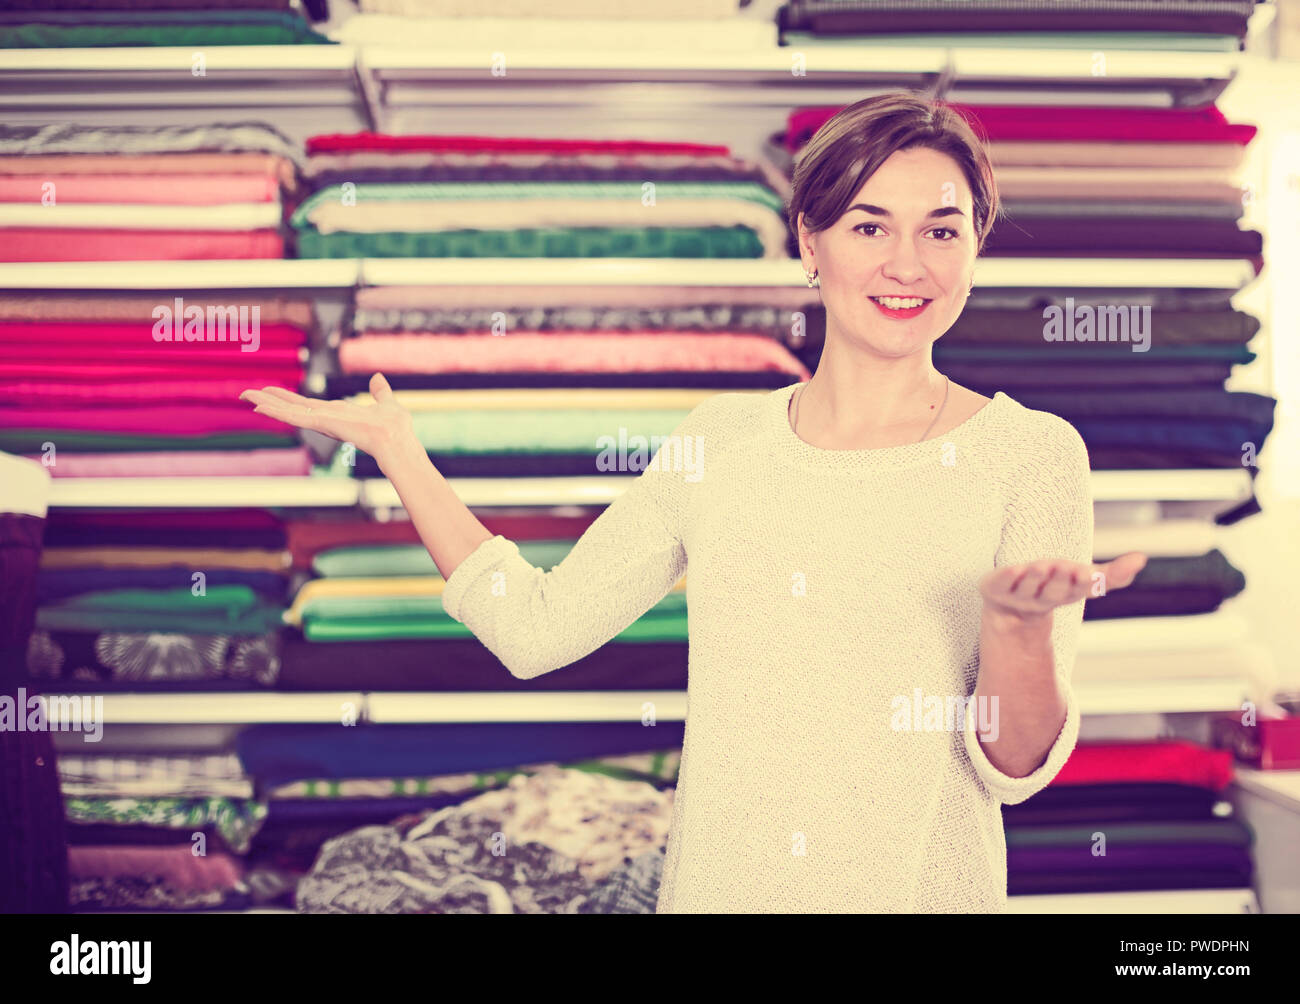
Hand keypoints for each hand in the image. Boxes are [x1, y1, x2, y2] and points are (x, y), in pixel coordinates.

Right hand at [239, 372, 415, 467]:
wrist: (397, 441)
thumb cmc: (396, 428)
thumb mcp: (387, 403)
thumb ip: (380, 393)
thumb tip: (377, 378)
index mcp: (338, 413)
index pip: (308, 404)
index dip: (289, 398)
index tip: (272, 393)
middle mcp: (327, 417)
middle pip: (293, 406)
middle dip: (271, 400)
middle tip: (248, 393)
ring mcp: (323, 422)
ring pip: (289, 410)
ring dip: (267, 403)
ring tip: (246, 395)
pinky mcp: (322, 424)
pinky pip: (294, 417)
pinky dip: (277, 411)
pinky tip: (260, 407)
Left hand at [978, 551, 1147, 622]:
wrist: (1010, 610)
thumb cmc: (1053, 587)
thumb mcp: (1082, 580)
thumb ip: (1112, 574)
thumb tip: (1142, 558)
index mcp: (1066, 594)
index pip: (1078, 590)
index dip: (1084, 583)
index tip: (1090, 574)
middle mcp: (1043, 598)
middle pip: (1053, 592)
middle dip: (1060, 580)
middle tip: (1066, 568)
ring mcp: (1018, 596)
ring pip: (1028, 589)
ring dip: (1035, 578)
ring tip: (1042, 566)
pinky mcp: (995, 590)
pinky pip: (1001, 585)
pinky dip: (1007, 578)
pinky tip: (1013, 569)